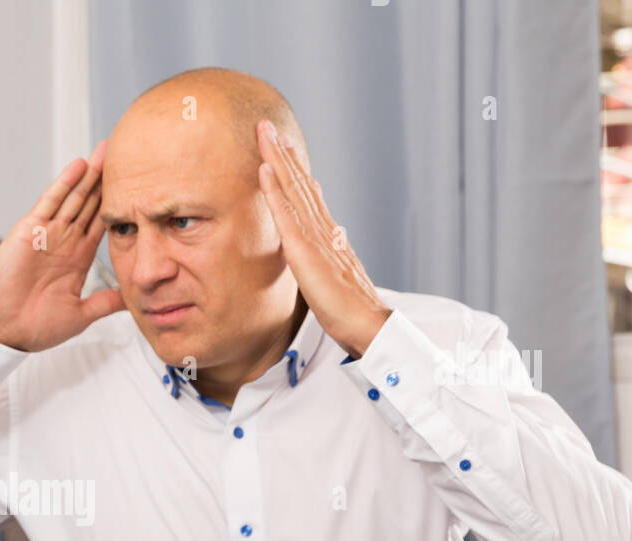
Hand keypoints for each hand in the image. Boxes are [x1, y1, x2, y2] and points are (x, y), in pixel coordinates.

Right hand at [0, 141, 125, 351]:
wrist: (3, 331)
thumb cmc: (34, 328)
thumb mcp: (80, 315)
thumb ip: (105, 302)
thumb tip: (132, 300)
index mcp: (77, 261)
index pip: (101, 225)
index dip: (117, 206)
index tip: (136, 189)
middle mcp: (64, 243)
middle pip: (89, 205)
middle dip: (105, 182)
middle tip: (125, 158)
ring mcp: (47, 235)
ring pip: (74, 198)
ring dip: (89, 175)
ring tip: (106, 152)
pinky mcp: (30, 231)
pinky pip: (50, 202)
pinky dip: (64, 183)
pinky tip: (79, 166)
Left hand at [256, 119, 391, 358]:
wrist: (367, 325)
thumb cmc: (350, 310)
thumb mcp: (334, 277)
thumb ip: (329, 257)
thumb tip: (329, 240)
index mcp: (330, 236)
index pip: (308, 195)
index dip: (293, 169)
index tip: (280, 147)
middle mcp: (325, 228)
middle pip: (301, 183)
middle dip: (283, 153)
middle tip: (267, 126)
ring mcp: (316, 237)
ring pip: (294, 190)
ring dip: (278, 160)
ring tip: (264, 134)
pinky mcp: (307, 251)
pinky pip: (287, 215)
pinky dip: (276, 190)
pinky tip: (265, 170)